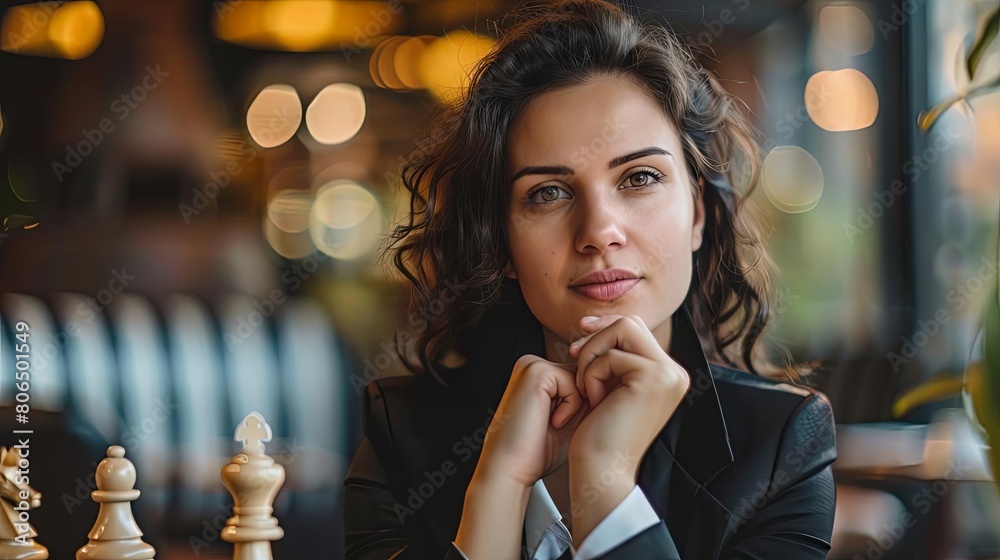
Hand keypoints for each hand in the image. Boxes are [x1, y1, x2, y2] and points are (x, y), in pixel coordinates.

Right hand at [473, 354, 588, 488]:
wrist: (510, 470)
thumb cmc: (535, 453)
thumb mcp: (571, 420)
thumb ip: (588, 397)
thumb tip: (615, 380)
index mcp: (537, 375)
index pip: (580, 378)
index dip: (587, 403)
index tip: (574, 425)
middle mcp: (532, 365)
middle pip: (583, 376)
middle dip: (583, 404)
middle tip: (561, 428)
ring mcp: (531, 365)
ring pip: (581, 378)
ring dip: (577, 407)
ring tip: (554, 426)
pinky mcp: (535, 371)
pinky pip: (573, 383)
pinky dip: (570, 407)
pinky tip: (551, 422)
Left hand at [567, 314, 689, 470]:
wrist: (601, 469)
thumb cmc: (598, 432)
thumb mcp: (609, 386)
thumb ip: (612, 356)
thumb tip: (592, 322)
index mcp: (668, 374)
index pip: (637, 329)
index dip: (605, 326)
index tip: (579, 333)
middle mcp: (676, 373)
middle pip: (631, 323)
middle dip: (597, 336)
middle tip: (571, 355)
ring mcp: (669, 375)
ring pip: (623, 329)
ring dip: (592, 353)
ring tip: (584, 385)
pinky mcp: (655, 378)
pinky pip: (612, 355)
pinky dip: (592, 374)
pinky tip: (593, 401)